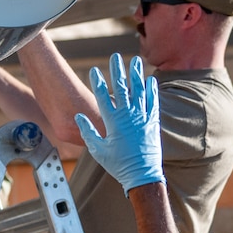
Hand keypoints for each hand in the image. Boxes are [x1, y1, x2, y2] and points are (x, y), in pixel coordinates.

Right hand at [74, 54, 163, 194]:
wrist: (143, 176)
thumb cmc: (119, 165)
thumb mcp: (97, 150)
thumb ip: (88, 132)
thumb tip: (79, 117)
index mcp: (113, 122)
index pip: (102, 97)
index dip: (98, 82)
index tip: (94, 70)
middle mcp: (128, 116)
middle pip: (122, 88)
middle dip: (118, 71)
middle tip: (116, 56)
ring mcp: (142, 118)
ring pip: (140, 91)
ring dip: (137, 75)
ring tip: (135, 61)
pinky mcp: (153, 122)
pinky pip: (153, 102)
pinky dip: (152, 91)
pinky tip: (150, 80)